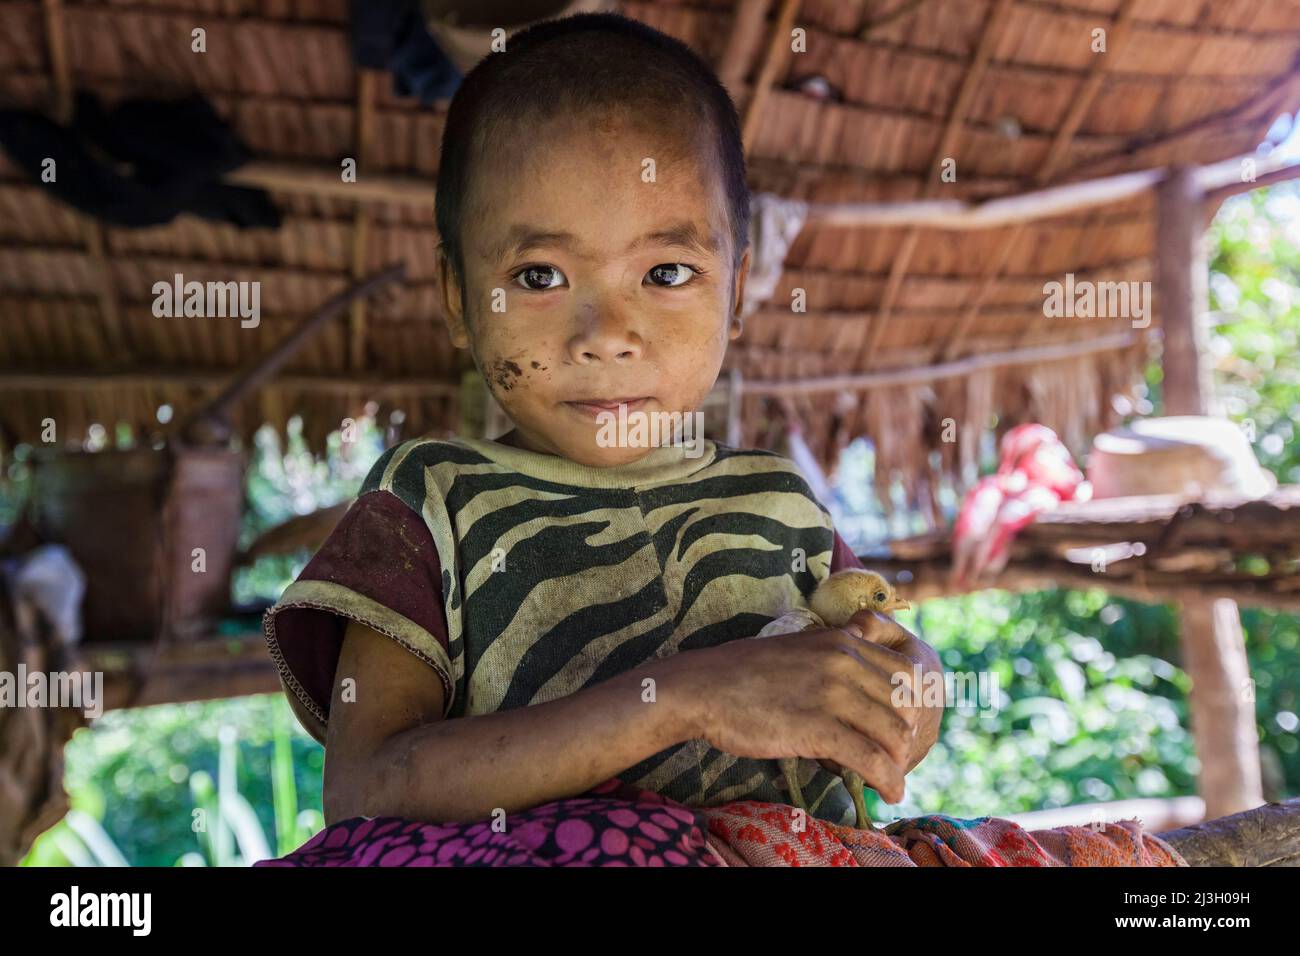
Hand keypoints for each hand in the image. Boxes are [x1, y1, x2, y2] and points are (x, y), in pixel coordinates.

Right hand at [686, 616, 921, 803]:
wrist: (703, 687)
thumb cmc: (743, 672)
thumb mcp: (799, 649)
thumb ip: (834, 658)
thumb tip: (860, 682)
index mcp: (842, 641)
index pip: (906, 672)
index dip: (911, 704)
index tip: (900, 727)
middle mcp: (844, 662)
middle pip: (905, 704)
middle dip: (907, 736)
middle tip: (896, 757)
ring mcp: (832, 694)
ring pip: (894, 733)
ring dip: (900, 762)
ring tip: (893, 778)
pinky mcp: (818, 728)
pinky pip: (870, 758)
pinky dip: (888, 780)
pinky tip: (890, 791)